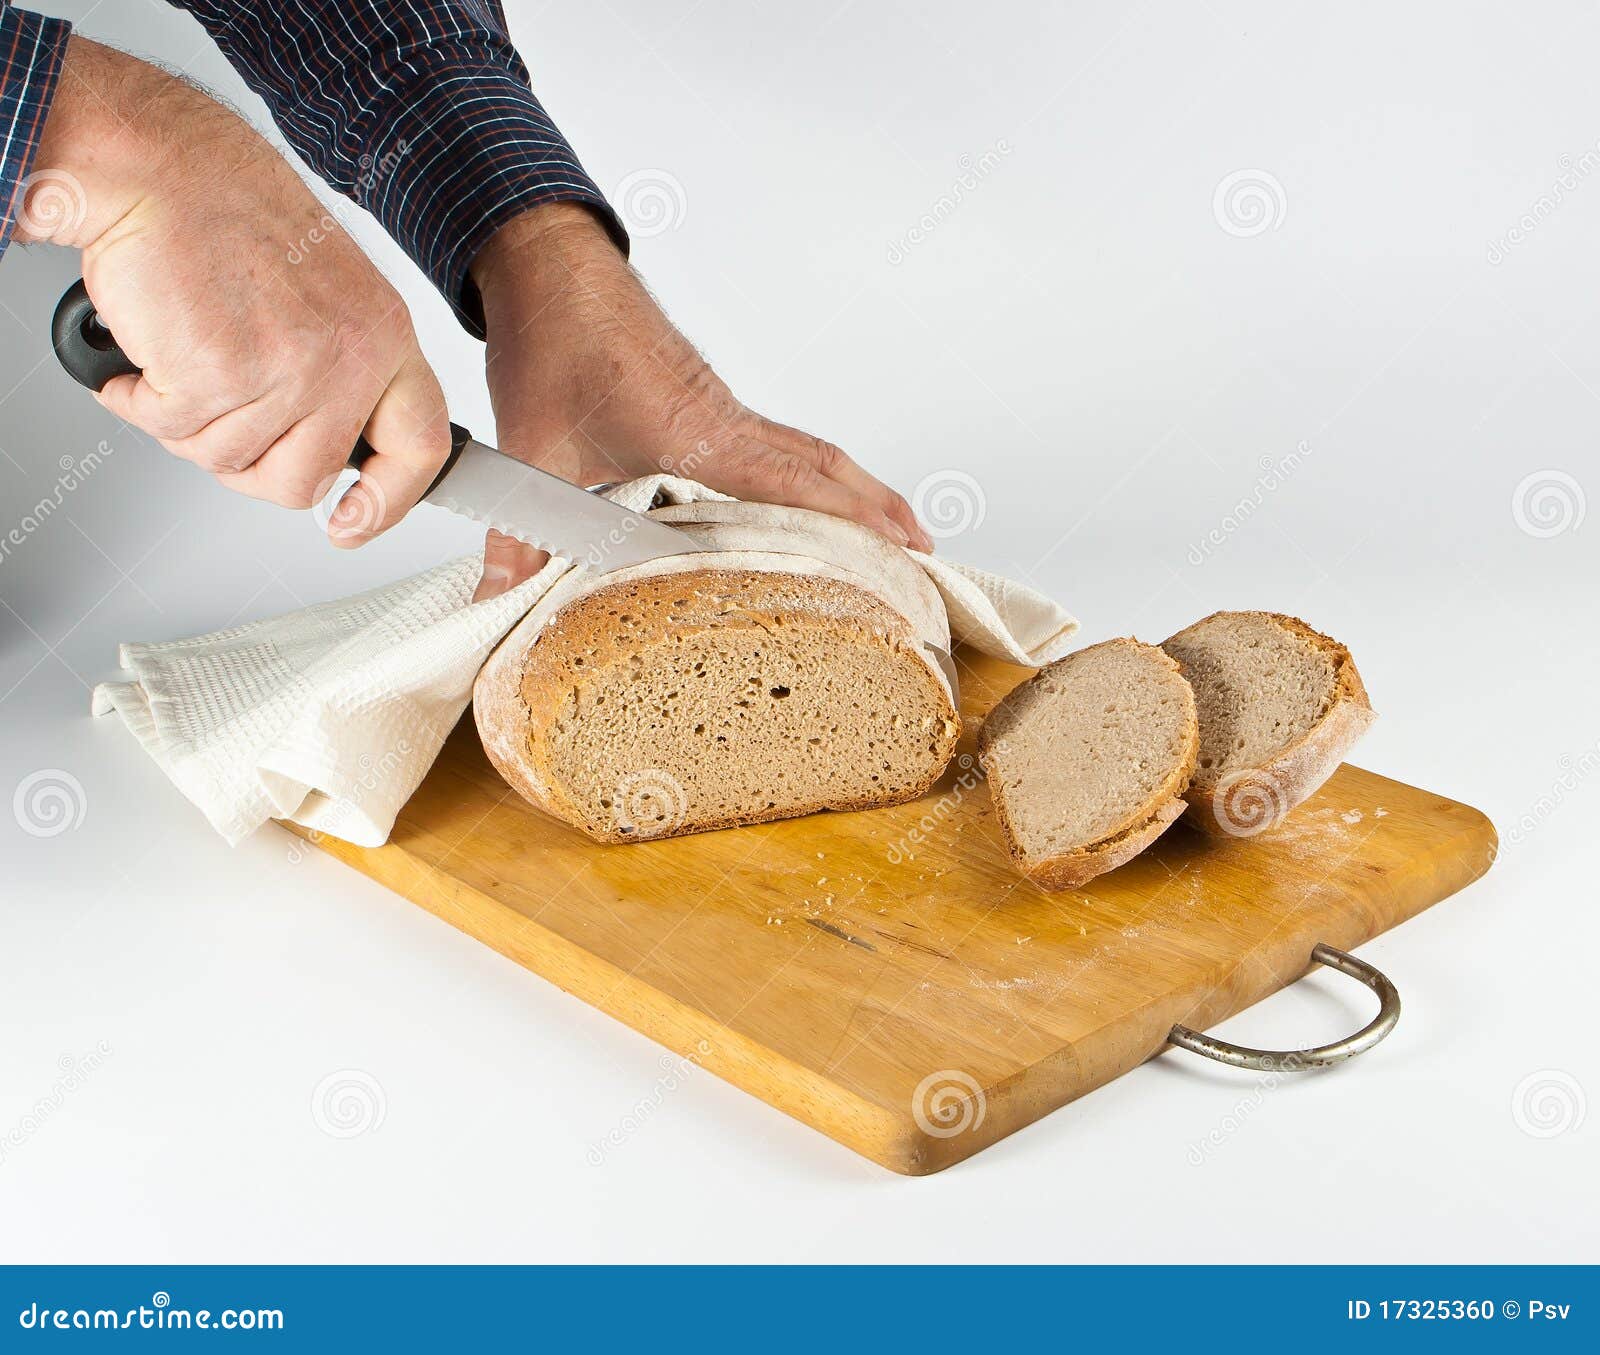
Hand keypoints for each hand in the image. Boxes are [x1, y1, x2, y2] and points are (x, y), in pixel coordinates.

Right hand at [20, 38, 448, 544]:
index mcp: (385, 337)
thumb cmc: (230, 220)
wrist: (162, 165)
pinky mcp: (219, 374)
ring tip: (179, 358)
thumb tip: (331, 457)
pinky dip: (141, 402)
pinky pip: (173, 431)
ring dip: (187, 425)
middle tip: (216, 420)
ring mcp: (288, 370)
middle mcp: (350, 358)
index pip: (422, 446)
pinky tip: (146, 355)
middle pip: (306, 479)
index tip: (352, 524)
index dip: (388, 501)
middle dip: (248, 468)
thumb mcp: (328, 298)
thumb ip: (344, 375)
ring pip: (231, 462)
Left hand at [466, 202, 931, 599]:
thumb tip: (498, 605)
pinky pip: (785, 442)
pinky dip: (821, 471)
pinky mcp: (713, 403)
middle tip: (923, 556)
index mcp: (694, 430)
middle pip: (824, 468)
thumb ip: (516, 538)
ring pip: (811, 453)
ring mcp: (725, 408)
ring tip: (898, 532)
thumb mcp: (529, 446)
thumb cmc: (552, 339)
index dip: (847, 519)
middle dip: (879, 513)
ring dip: (858, 490)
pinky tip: (821, 496)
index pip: (789, 483)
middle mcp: (724, 418)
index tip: (897, 548)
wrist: (548, 264)